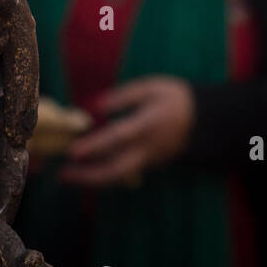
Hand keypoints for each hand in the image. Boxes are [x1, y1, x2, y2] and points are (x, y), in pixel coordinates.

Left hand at [58, 76, 195, 186]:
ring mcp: (149, 160)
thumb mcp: (151, 87)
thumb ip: (123, 96)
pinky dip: (102, 175)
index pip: (118, 137)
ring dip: (92, 179)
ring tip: (66, 176)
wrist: (204, 120)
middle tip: (62, 175)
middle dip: (88, 176)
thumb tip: (96, 105)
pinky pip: (123, 173)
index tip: (73, 152)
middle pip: (116, 169)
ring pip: (119, 176)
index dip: (95, 145)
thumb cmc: (174, 97)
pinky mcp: (149, 165)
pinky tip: (84, 171)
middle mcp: (148, 148)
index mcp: (148, 124)